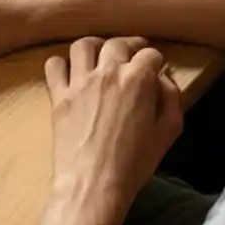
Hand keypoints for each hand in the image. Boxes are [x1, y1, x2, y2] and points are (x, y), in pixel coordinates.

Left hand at [45, 37, 182, 206]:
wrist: (94, 181)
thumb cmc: (136, 161)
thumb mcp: (169, 131)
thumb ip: (171, 98)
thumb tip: (162, 77)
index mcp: (137, 80)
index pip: (150, 55)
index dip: (156, 60)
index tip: (156, 66)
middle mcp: (106, 72)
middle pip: (117, 44)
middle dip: (130, 45)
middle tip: (133, 52)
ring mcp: (78, 81)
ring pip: (83, 46)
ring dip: (95, 45)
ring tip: (100, 53)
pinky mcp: (57, 94)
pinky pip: (54, 65)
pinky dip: (61, 63)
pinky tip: (70, 71)